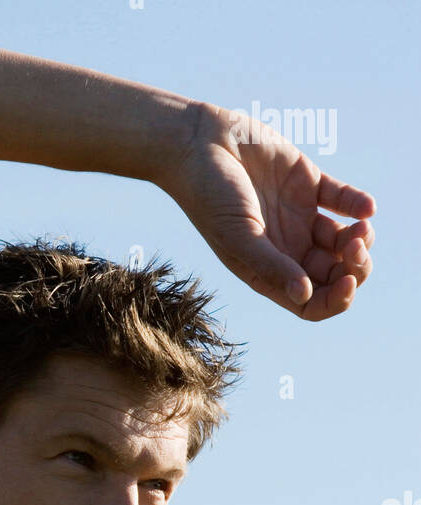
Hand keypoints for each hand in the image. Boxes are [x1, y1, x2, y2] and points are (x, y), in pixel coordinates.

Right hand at [161, 102, 375, 320]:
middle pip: (333, 274)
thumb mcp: (239, 238)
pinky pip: (342, 200)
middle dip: (353, 269)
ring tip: (361, 228)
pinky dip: (358, 205)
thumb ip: (271, 266)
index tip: (347, 282)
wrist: (198, 144)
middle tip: (355, 250)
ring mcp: (298, 217)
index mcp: (268, 272)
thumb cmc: (209, 197)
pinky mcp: (307, 183)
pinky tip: (365, 208)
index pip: (310, 302)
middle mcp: (286, 249)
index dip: (334, 299)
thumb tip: (303, 295)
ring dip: (360, 240)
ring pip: (343, 240)